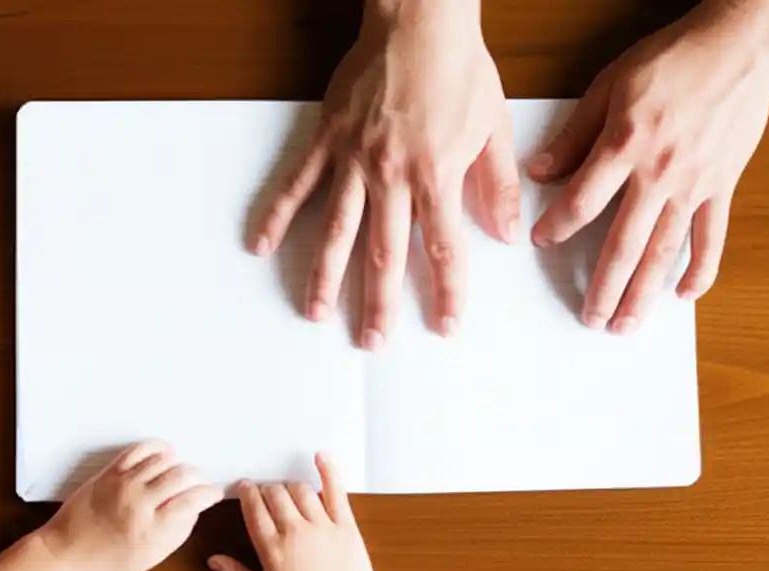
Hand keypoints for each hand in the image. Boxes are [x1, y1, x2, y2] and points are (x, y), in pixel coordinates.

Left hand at [35, 440, 224, 570]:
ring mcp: (123, 485)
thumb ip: (179, 530)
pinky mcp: (108, 473)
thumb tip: (195, 506)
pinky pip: (138, 450)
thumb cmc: (111, 563)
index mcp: (154, 529)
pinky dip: (156, 448)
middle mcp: (140, 503)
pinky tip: (164, 455)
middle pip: (182, 475)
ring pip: (162, 459)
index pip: (194, 499)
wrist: (69, 555)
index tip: (213, 494)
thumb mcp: (154, 556)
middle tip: (199, 482)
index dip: (210, 493)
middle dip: (198, 476)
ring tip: (180, 472)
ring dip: (178, 463)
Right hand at [208, 454, 381, 570]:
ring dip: (289, 486)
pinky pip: (336, 491)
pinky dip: (329, 470)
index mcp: (272, 549)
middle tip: (264, 493)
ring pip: (300, 489)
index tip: (243, 487)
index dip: (246, 493)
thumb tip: (212, 560)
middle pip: (274, 494)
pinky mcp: (346, 527)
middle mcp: (295, 533)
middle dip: (265, 489)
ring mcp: (323, 527)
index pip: (253, 508)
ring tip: (286, 491)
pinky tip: (321, 456)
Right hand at [255, 0, 516, 346]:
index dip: (447, 293)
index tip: (446, 326)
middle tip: (372, 341)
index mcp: (437, 175)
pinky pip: (296, 184)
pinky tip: (261, 245)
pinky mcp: (326, 140)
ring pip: (337, 230)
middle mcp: (391, 175)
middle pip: (384, 253)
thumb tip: (507, 234)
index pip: (444, 249)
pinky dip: (277, 215)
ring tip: (316, 313)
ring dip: (326, 276)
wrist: (419, 20)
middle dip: (379, 303)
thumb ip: (497, 186)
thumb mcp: (493, 127)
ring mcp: (353, 160)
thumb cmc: (458, 68)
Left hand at [530, 1, 768, 331]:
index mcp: (623, 147)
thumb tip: (540, 171)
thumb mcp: (608, 87)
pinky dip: (700, 269)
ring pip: (663, 250)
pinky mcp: (721, 187)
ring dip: (643, 292)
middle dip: (603, 286)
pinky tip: (683, 295)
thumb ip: (574, 136)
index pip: (580, 201)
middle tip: (588, 318)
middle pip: (623, 243)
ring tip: (625, 324)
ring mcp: (693, 185)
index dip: (556, 226)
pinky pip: (711, 237)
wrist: (737, 47)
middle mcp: (658, 174)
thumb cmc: (671, 61)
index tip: (540, 243)